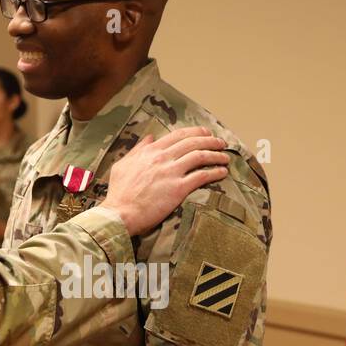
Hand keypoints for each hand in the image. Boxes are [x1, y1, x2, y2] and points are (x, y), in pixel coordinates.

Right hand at [101, 127, 229, 236]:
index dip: (195, 132)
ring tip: (225, 157)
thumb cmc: (119, 193)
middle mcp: (163, 158)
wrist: (120, 214)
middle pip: (193, 142)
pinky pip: (202, 176)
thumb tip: (149, 137)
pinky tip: (222, 172)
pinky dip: (215, 172)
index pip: (178, 135)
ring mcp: (171, 172)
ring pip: (200, 156)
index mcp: (150, 151)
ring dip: (216, 155)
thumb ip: (137, 149)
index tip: (206, 133)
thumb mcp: (123, 165)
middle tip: (221, 143)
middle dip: (210, 140)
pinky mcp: (178, 189)